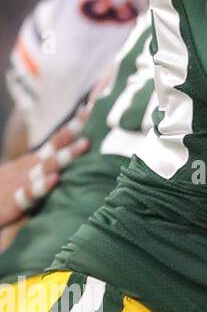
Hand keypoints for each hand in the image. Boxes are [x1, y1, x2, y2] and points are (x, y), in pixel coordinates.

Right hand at [0, 106, 91, 229]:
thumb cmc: (5, 192)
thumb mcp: (27, 176)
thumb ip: (49, 167)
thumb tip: (79, 157)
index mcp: (35, 162)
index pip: (58, 140)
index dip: (74, 126)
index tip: (92, 108)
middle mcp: (30, 168)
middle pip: (55, 147)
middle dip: (74, 132)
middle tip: (94, 115)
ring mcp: (21, 183)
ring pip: (45, 167)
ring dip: (65, 155)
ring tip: (84, 144)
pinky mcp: (13, 203)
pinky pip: (28, 194)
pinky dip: (40, 187)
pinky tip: (54, 180)